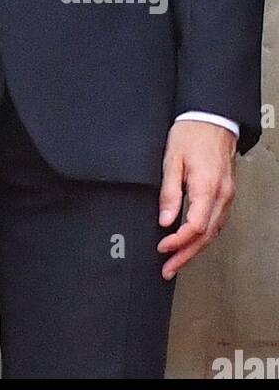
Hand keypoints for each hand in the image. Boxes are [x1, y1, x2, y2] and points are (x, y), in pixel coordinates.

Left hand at [157, 119, 237, 278]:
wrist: (212, 120)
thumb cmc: (191, 135)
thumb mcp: (172, 159)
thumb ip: (169, 192)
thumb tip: (165, 220)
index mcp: (207, 187)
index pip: (195, 226)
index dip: (178, 241)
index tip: (162, 247)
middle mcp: (221, 195)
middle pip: (206, 236)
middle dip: (186, 255)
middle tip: (168, 269)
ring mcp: (227, 196)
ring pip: (213, 232)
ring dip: (194, 250)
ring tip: (176, 263)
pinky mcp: (226, 194)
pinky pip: (216, 222)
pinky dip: (203, 237)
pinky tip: (192, 243)